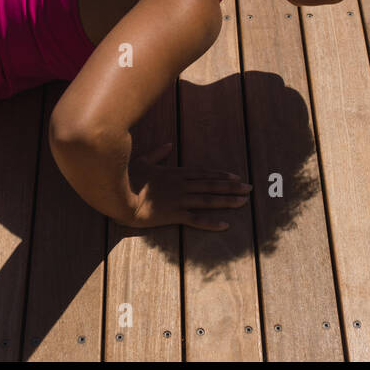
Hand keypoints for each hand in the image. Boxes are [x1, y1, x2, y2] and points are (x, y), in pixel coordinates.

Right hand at [124, 142, 251, 230]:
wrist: (119, 196)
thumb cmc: (128, 178)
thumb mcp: (143, 161)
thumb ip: (157, 153)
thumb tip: (168, 144)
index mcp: (176, 173)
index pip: (204, 174)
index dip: (221, 176)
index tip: (237, 177)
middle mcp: (182, 185)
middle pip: (212, 186)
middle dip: (232, 188)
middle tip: (250, 189)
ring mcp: (179, 199)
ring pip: (209, 200)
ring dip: (227, 201)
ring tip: (244, 202)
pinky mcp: (173, 214)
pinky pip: (196, 219)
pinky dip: (211, 222)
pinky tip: (225, 225)